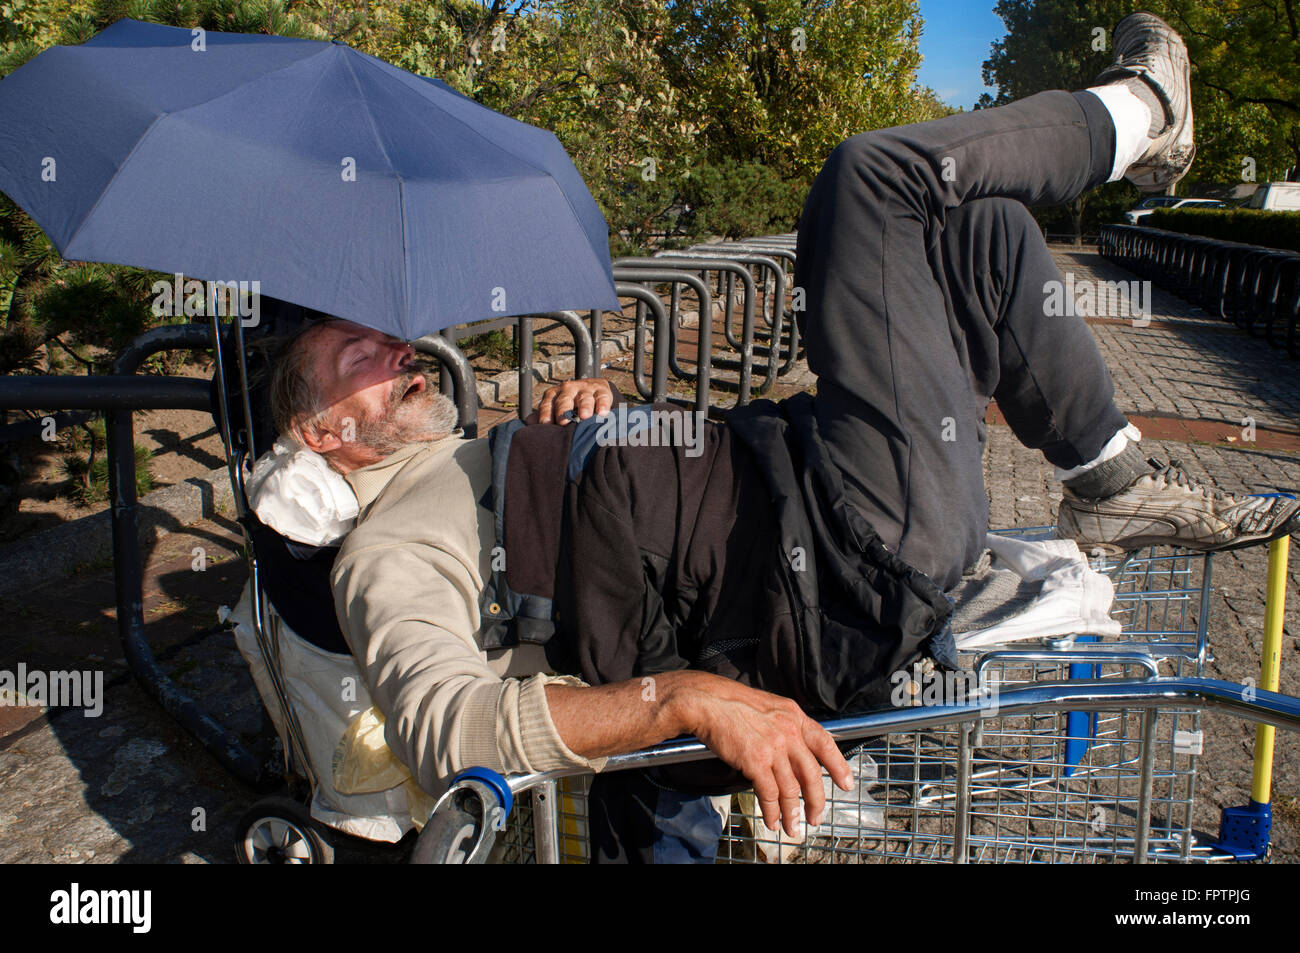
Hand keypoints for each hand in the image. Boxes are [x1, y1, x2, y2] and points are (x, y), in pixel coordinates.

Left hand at [530, 377, 614, 425]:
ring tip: (584, 416)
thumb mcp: (555, 408)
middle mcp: (568, 390)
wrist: (592, 388)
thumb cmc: (570, 404)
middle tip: (563, 422)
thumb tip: (529, 424)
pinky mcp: (601, 391)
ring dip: (584, 406)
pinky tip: (603, 412)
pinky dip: (603, 404)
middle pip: (564, 400)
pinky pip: (602, 397)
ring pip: (584, 398)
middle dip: (563, 411)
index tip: (545, 424)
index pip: (547, 404)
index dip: (545, 414)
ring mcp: (585, 389)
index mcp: (553, 395)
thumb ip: (543, 415)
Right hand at [667, 674, 852, 837]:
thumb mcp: (769, 707)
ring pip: (791, 788)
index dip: (838, 766)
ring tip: (793, 828)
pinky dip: (772, 811)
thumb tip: (793, 750)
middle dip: (816, 800)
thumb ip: (785, 725)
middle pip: (811, 773)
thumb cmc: (731, 703)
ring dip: (793, 812)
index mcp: (794, 716)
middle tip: (815, 817)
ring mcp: (774, 746)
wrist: (707, 702)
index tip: (846, 784)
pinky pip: (769, 793)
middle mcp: (789, 731)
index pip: (825, 743)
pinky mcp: (756, 760)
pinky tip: (772, 820)